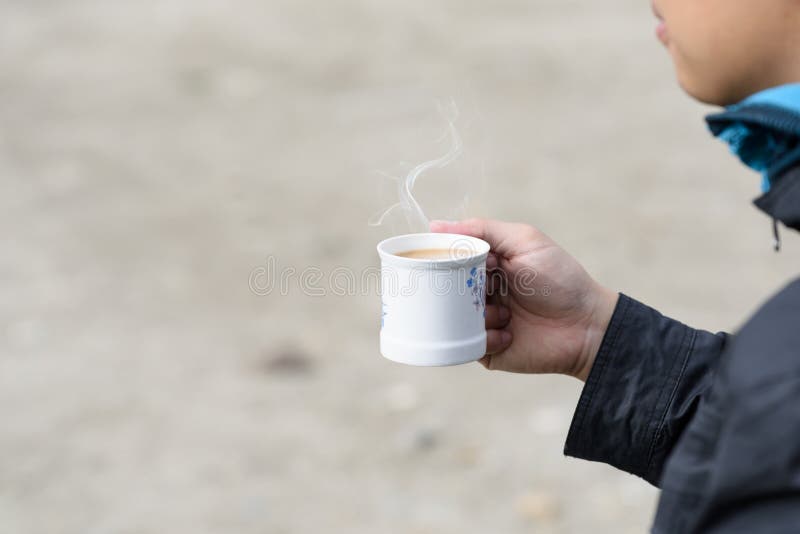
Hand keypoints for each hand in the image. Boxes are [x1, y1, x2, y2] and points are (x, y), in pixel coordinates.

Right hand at [431, 219, 617, 380]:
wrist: (586, 325)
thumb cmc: (560, 280)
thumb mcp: (524, 241)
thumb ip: (482, 230)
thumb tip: (436, 225)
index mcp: (483, 265)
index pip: (448, 258)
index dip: (448, 259)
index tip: (456, 261)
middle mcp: (477, 291)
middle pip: (445, 287)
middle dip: (461, 287)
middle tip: (487, 288)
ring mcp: (479, 320)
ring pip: (452, 316)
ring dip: (478, 313)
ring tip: (507, 314)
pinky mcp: (483, 348)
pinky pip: (464, 343)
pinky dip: (485, 337)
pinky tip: (510, 333)